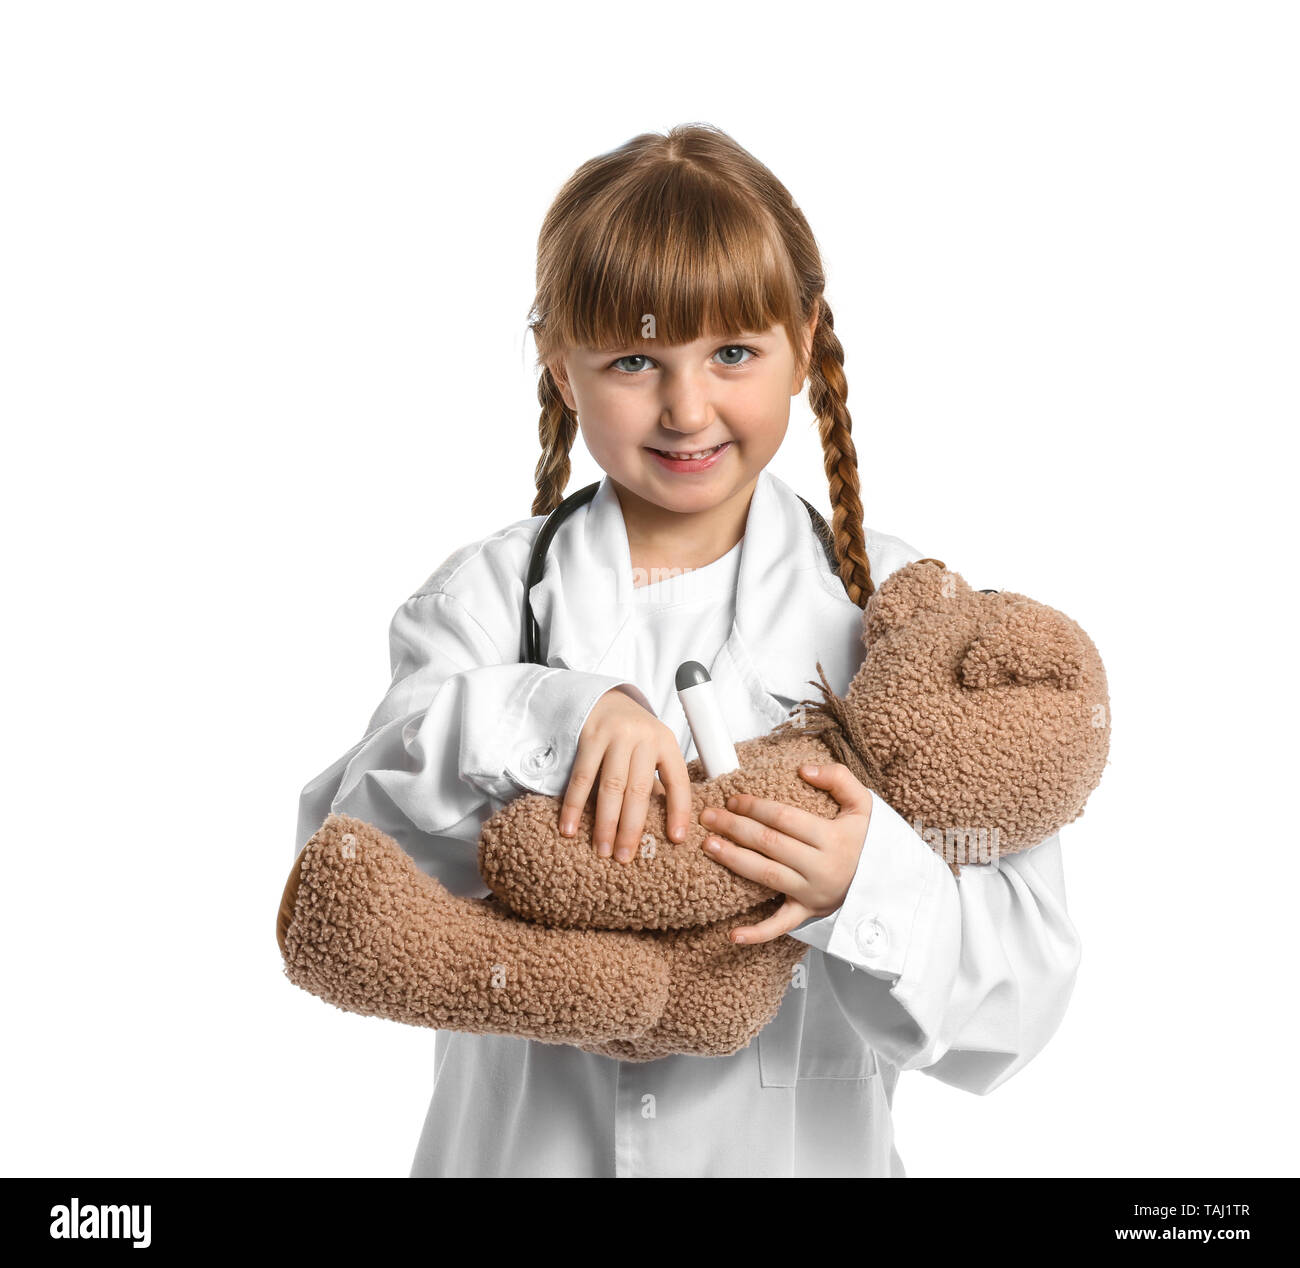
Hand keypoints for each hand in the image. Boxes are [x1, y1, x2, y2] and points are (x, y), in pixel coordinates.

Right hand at [557, 687, 691, 862]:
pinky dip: (574, 805)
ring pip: (611, 786)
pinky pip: (581, 776)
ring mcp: (615, 735)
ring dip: (605, 822)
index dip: (678, 811)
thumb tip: (662, 829)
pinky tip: (569, 827)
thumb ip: (655, 783)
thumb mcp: (652, 750)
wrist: (605, 698)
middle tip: (625, 857)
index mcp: (666, 743)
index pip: (678, 781)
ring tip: (602, 849)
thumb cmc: (633, 735)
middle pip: (639, 789)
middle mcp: (643, 737)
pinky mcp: (590, 736)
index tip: (676, 839)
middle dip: (632, 827)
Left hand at [697, 763, 872, 943]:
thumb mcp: (865, 803)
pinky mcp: (809, 913)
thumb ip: (838, 778)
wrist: (892, 882)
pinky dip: (757, 932)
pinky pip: (781, 926)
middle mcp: (821, 867)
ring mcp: (813, 893)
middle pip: (769, 844)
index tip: (733, 799)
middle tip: (708, 816)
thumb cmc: (870, 840)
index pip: (785, 818)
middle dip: (735, 828)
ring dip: (734, 860)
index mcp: (833, 838)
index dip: (756, 807)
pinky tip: (732, 934)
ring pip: (766, 876)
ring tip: (709, 846)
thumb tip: (804, 769)